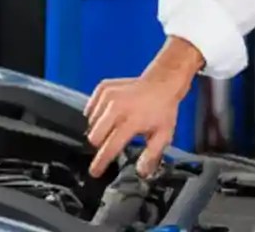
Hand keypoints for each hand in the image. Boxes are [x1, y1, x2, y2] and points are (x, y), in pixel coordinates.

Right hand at [85, 37, 204, 177]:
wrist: (162, 82)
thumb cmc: (163, 110)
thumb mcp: (163, 135)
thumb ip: (151, 155)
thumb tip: (141, 172)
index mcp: (131, 122)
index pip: (109, 147)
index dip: (101, 163)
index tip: (95, 172)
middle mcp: (116, 108)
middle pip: (94, 136)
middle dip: (100, 144)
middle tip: (112, 142)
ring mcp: (108, 96)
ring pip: (91, 122)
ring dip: (100, 128)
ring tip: (115, 125)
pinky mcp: (103, 87)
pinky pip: (90, 107)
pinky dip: (97, 113)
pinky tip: (109, 114)